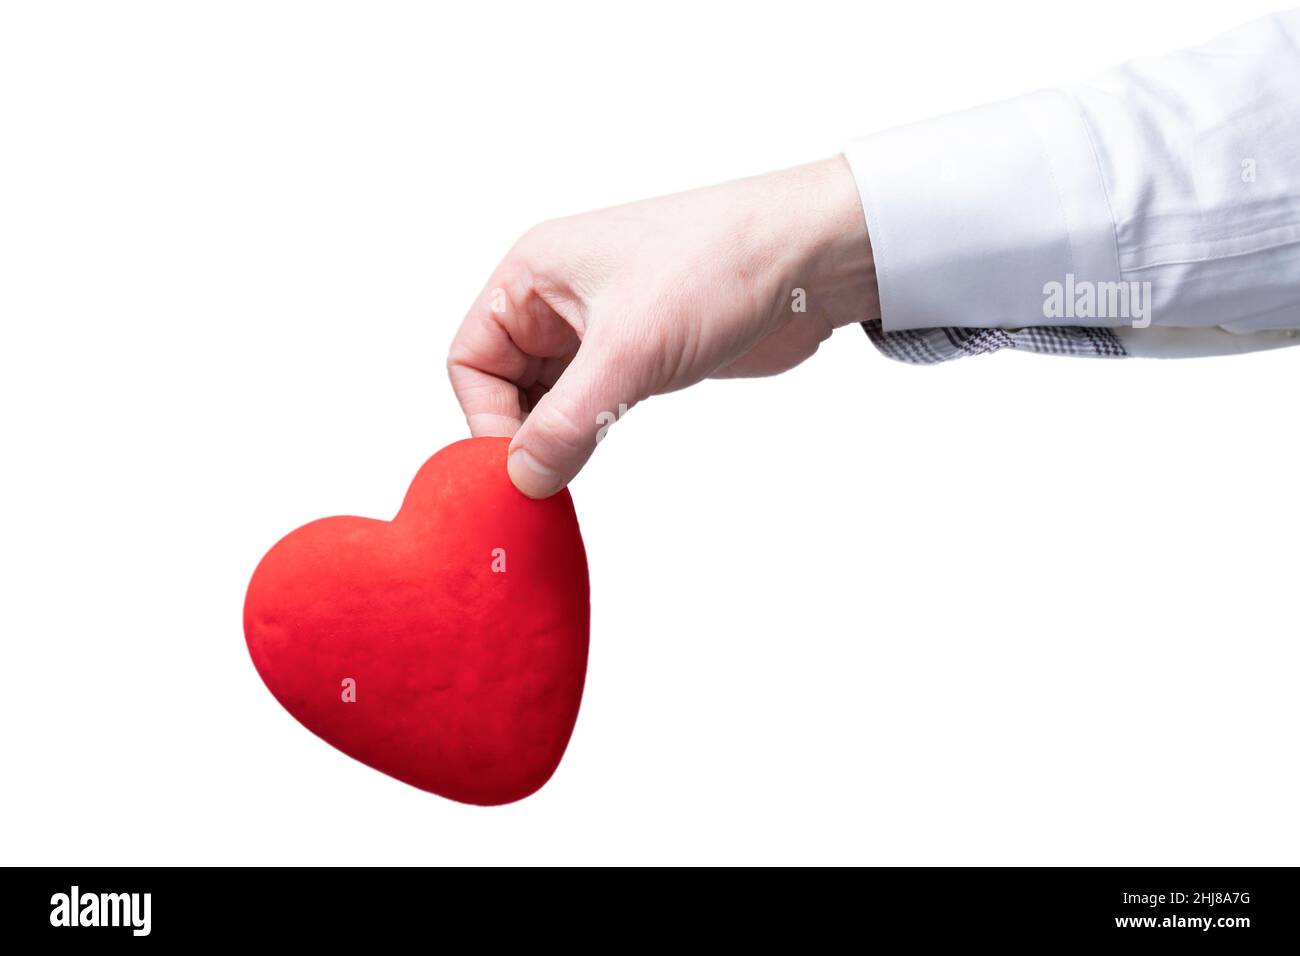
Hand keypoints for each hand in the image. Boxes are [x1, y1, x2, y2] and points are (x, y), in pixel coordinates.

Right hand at [447, 156, 878, 497]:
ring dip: (555, 438)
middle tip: (542, 484)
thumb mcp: (630, 349)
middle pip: (504, 383)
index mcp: (534, 273)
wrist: (810, 257)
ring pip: (548, 398)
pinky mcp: (638, 353)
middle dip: (518, 435)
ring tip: (567, 477)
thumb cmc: (720, 264)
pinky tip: (593, 458)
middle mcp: (558, 298)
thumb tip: (524, 480)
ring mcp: (599, 327)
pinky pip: (589, 403)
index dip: (485, 418)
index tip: (517, 469)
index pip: (471, 358)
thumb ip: (569, 420)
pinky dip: (585, 434)